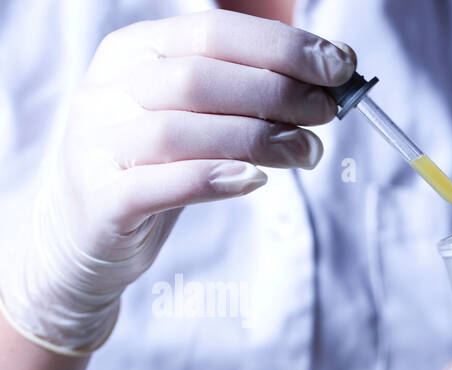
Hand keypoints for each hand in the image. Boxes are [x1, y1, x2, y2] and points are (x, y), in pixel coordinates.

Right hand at [0, 10, 353, 353]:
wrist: (87, 231)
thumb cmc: (159, 165)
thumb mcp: (198, 115)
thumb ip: (249, 92)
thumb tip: (329, 78)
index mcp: (135, 50)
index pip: (213, 32)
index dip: (282, 47)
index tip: (340, 65)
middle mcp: (110, 88)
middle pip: (199, 78)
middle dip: (278, 91)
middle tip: (328, 113)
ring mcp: (98, 142)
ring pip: (181, 131)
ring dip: (258, 139)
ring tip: (308, 152)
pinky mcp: (102, 199)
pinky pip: (159, 184)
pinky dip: (212, 180)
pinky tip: (256, 181)